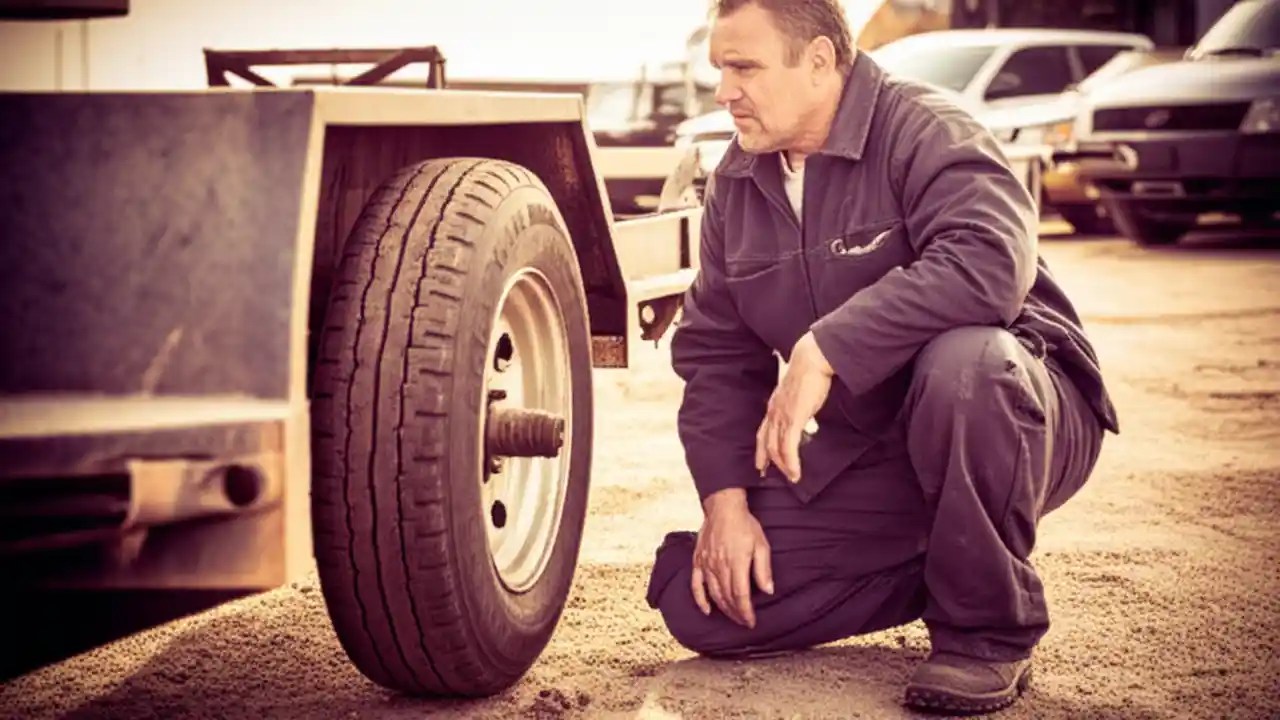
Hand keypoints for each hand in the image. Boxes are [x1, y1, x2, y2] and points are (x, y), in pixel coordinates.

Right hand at [691, 489, 773, 627]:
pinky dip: (701, 600)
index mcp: (736, 563)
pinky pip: (696, 585)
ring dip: (723, 609)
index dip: (745, 612)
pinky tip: (707, 610)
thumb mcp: (761, 545)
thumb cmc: (745, 525)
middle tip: (743, 622)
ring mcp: (706, 564)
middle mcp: (719, 566)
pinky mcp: (698, 561)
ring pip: (714, 594)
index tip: (751, 621)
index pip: (740, 595)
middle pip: (727, 598)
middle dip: (736, 613)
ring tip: (732, 616)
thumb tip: (768, 590)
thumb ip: (763, 569)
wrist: (723, 507)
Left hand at [756, 331, 833, 482]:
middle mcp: (774, 412)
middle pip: (766, 443)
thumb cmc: (809, 372)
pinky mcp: (794, 419)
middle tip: (767, 475)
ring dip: (784, 466)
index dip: (760, 449)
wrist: (811, 360)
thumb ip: (798, 405)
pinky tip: (795, 471)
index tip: (761, 462)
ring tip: (791, 477)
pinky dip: (791, 462)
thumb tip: (806, 416)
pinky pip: (789, 446)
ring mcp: (782, 416)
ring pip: (777, 448)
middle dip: (768, 461)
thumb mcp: (799, 392)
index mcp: (774, 405)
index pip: (763, 431)